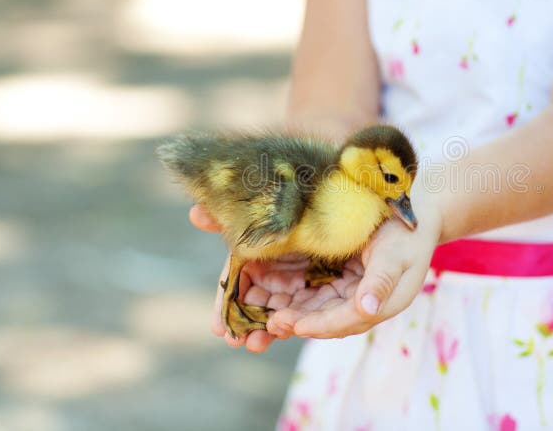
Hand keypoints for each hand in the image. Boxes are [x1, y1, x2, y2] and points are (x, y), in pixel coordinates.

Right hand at [191, 205, 312, 352]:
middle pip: (254, 302)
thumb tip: (193, 213)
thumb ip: (238, 220)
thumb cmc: (315, 209)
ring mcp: (299, 284)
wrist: (360, 216)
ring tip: (256, 344)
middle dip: (243, 324)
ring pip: (277, 312)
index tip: (218, 325)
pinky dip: (294, 324)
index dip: (226, 304)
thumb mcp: (278, 214)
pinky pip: (305, 312)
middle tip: (235, 340)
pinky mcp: (322, 294)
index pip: (235, 281)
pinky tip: (287, 332)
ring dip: (265, 330)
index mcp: (261, 252)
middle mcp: (277, 270)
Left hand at [269, 187, 442, 338]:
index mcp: (383, 303)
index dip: (322, 324)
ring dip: (294, 313)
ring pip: (318, 309)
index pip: (349, 318)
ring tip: (267, 316)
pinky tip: (272, 295)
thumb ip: (382, 281)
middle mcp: (365, 304)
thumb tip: (368, 309)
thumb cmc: (406, 232)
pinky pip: (314, 293)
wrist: (412, 214)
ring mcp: (352, 293)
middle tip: (271, 323)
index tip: (296, 325)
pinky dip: (294, 296)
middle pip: (329, 319)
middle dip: (300, 323)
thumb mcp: (396, 254)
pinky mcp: (340, 281)